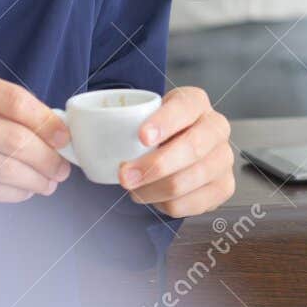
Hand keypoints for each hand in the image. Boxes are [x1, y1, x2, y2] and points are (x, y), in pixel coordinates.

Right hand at [0, 67, 71, 204]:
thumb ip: (0, 104)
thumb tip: (52, 128)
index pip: (13, 101)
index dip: (45, 121)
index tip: (64, 136)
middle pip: (12, 140)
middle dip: (46, 158)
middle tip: (62, 168)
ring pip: (2, 170)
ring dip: (34, 180)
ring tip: (50, 183)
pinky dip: (12, 193)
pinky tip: (25, 191)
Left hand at [119, 87, 234, 216]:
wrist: (178, 148)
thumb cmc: (158, 132)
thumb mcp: (144, 115)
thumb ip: (121, 121)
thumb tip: (81, 135)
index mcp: (196, 102)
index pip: (184, 108)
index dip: (164, 123)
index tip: (142, 137)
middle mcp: (217, 127)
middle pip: (192, 148)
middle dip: (153, 166)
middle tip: (124, 176)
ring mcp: (224, 158)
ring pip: (187, 181)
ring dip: (152, 190)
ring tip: (135, 189)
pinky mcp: (224, 186)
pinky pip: (190, 204)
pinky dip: (166, 204)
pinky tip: (156, 196)